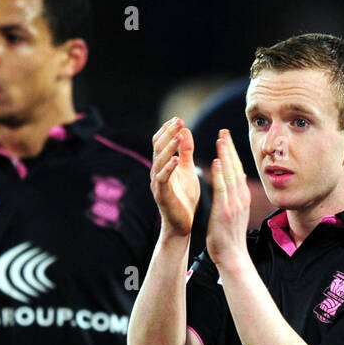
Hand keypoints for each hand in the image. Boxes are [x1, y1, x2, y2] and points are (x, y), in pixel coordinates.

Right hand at [150, 118, 199, 236]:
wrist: (182, 225)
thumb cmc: (184, 199)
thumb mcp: (187, 171)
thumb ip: (186, 152)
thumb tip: (185, 131)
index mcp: (162, 166)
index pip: (160, 142)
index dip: (167, 130)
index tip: (178, 119)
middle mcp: (156, 172)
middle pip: (158, 147)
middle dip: (168, 133)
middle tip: (178, 120)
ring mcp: (157, 183)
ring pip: (159, 160)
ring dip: (169, 146)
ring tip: (178, 134)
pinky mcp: (162, 195)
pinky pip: (163, 178)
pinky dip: (169, 168)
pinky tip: (177, 159)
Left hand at [205, 130, 252, 272]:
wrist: (232, 256)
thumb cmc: (229, 236)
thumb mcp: (234, 212)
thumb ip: (234, 195)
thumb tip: (236, 179)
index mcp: (241, 197)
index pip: (237, 170)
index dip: (232, 153)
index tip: (226, 138)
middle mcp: (240, 197)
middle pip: (236, 167)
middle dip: (229, 148)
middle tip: (224, 131)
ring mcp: (234, 203)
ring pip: (230, 174)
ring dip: (226, 155)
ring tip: (220, 139)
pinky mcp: (225, 210)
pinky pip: (222, 188)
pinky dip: (220, 173)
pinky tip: (217, 160)